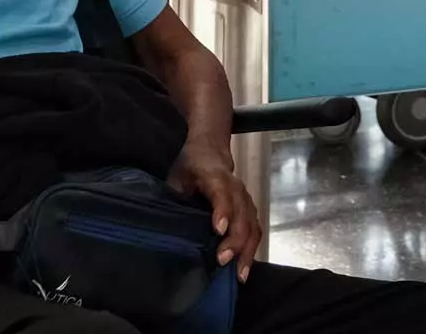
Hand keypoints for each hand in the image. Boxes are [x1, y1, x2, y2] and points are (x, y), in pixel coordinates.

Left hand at [168, 144, 261, 281]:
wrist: (210, 150)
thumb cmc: (191, 166)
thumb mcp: (177, 176)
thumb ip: (176, 197)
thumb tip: (170, 226)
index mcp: (215, 176)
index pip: (222, 192)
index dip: (222, 210)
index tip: (218, 230)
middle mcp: (235, 187)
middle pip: (241, 214)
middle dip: (235, 239)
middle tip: (223, 260)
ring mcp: (245, 199)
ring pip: (252, 225)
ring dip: (247, 250)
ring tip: (239, 274)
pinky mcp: (249, 210)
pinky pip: (255, 231)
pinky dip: (252, 250)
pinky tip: (244, 269)